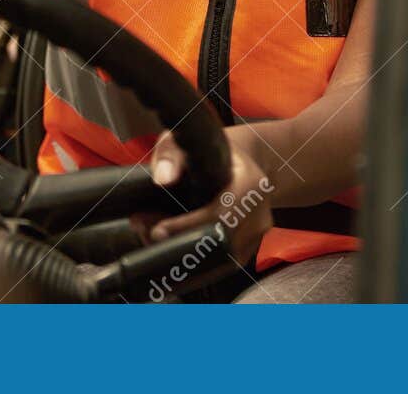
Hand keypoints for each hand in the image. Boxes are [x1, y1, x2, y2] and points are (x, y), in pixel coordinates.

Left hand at [134, 129, 273, 265]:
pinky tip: (171, 249)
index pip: (220, 215)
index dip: (187, 227)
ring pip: (218, 262)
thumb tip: (162, 180)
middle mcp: (261, 214)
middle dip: (178, 244)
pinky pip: (220, 266)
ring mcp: (258, 236)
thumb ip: (171, 154)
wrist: (241, 162)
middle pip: (218, 244)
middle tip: (146, 234)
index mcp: (252, 184)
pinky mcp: (249, 250)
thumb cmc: (210, 150)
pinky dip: (194, 263)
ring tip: (154, 239)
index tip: (157, 231)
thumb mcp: (186, 140)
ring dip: (183, 257)